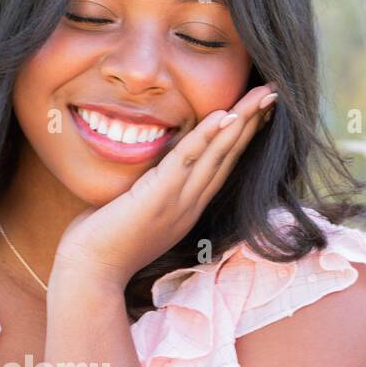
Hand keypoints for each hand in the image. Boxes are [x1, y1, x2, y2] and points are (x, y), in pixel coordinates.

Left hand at [53, 83, 277, 287]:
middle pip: (229, 157)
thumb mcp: (133, 210)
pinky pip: (187, 161)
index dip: (242, 137)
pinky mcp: (158, 199)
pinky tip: (225, 116)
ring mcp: (177, 203)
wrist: (90, 274)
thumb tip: (144, 169)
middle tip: (274, 92)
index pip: (222, 166)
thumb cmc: (102, 244)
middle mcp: (189, 205)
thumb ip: (146, 188)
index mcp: (186, 208)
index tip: (259, 110)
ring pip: (217, 156)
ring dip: (242, 122)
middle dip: (253, 123)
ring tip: (263, 95)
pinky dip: (206, 137)